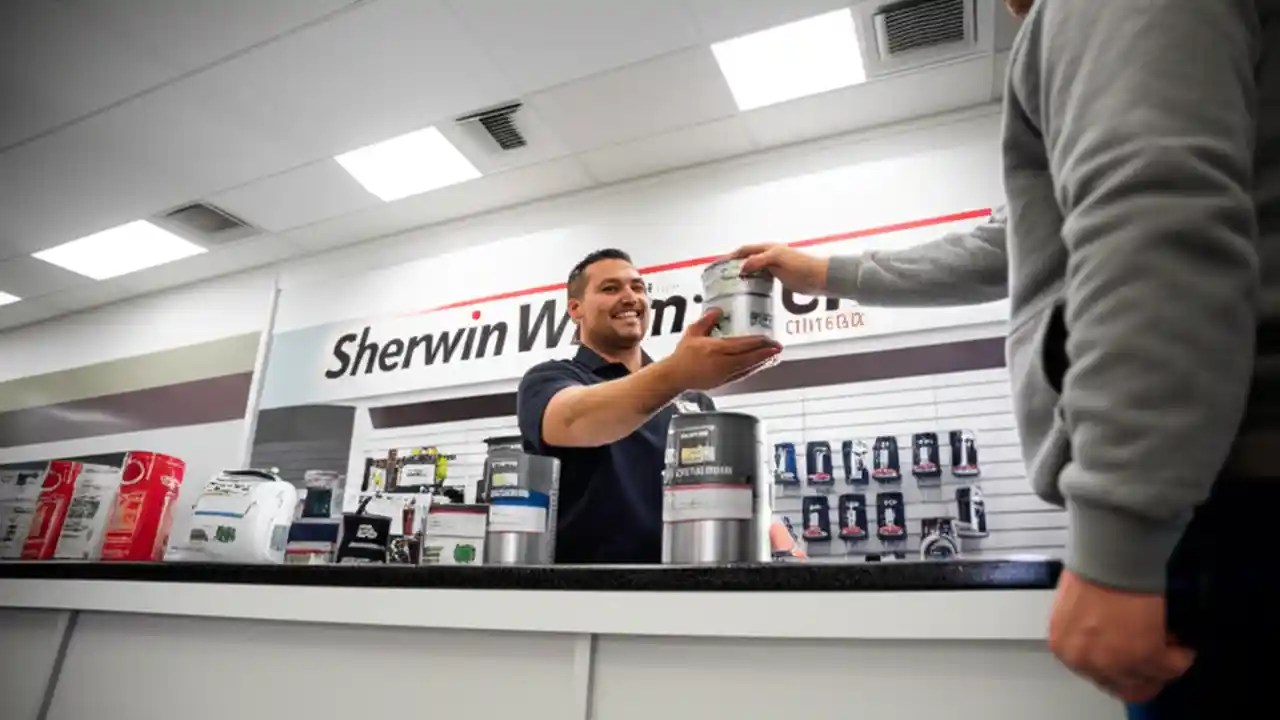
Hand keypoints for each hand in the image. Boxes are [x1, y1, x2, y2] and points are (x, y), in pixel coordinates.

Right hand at [665, 309, 780, 389]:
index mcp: (715, 349)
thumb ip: (706, 321)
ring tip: (773, 356)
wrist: (675, 376)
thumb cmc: (683, 355)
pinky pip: (742, 375)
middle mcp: (722, 363)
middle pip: (749, 358)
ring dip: (762, 362)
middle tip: (779, 347)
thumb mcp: (692, 332)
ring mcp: (724, 374)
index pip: (742, 345)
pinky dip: (752, 370)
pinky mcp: (723, 382)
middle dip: (766, 353)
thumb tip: (718, 310)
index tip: (769, 339)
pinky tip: (759, 365)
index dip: (757, 342)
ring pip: (748, 367)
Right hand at [731, 243, 829, 295]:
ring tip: (731, 287)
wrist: (820, 277)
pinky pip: (761, 279)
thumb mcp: (777, 260)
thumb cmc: (800, 266)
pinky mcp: (779, 278)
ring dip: (743, 275)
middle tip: (722, 278)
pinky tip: (748, 292)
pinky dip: (753, 283)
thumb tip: (741, 267)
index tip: (719, 265)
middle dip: (734, 266)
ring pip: (753, 270)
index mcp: (767, 248)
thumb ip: (758, 261)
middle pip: (747, 259)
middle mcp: (769, 256)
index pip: (744, 250)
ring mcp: (774, 267)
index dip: (731, 256)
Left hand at [1048, 570, 1193, 702]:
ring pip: (1149, 681)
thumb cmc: (1094, 571)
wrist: (1111, 555)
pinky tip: (1180, 643)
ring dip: (1162, 664)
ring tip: (1170, 644)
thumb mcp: (1075, 611)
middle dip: (1142, 673)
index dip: (1120, 668)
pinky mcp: (1146, 655)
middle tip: (1157, 658)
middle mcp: (1086, 661)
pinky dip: (1180, 657)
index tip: (1134, 660)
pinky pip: (1172, 667)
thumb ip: (1086, 635)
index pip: (1095, 676)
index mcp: (1064, 648)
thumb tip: (1107, 642)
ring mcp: (1115, 662)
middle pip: (1122, 686)